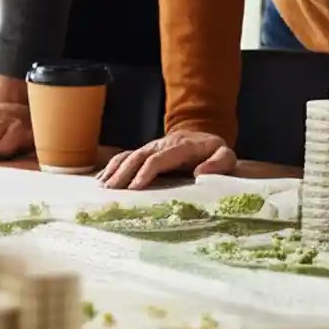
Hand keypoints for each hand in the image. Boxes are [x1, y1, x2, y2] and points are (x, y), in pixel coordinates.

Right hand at [97, 130, 235, 189]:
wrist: (202, 136)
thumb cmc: (213, 152)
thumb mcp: (226, 155)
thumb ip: (219, 163)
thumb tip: (200, 173)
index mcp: (180, 148)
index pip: (157, 159)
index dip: (144, 173)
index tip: (134, 189)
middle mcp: (160, 145)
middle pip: (137, 157)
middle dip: (123, 174)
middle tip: (112, 192)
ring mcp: (150, 147)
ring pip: (128, 156)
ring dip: (114, 170)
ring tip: (103, 187)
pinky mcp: (144, 152)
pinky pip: (124, 157)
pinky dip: (111, 167)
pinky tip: (101, 179)